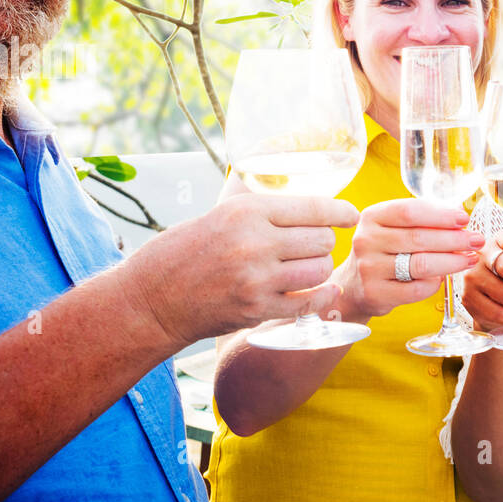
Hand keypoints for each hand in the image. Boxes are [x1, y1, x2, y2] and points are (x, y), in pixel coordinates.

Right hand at [120, 192, 358, 348]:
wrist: (152, 299)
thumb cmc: (183, 251)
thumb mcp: (219, 214)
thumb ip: (258, 206)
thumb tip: (297, 192)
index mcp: (246, 212)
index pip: (312, 207)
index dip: (339, 211)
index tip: (351, 215)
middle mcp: (254, 243)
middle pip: (321, 240)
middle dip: (322, 242)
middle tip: (312, 245)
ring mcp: (256, 279)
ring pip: (319, 270)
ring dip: (319, 269)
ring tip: (307, 267)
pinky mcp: (256, 309)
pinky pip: (307, 302)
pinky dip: (320, 296)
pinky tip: (322, 291)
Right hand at [333, 198, 483, 319]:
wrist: (354, 287)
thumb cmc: (383, 252)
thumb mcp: (391, 229)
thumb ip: (420, 220)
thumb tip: (460, 217)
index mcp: (372, 217)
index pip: (410, 211)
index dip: (441, 215)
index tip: (464, 219)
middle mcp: (366, 240)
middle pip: (419, 238)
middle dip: (454, 239)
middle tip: (477, 240)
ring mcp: (369, 268)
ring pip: (421, 264)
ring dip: (452, 261)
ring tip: (470, 258)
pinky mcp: (376, 293)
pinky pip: (417, 289)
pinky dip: (435, 283)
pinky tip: (444, 278)